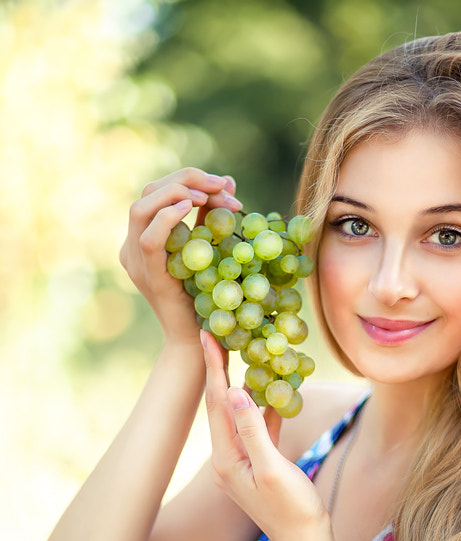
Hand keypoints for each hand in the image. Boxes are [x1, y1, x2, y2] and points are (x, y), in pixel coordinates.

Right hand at [119, 167, 242, 342]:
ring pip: (141, 209)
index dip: (189, 179)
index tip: (224, 184)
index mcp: (143, 237)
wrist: (199, 340)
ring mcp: (136, 262)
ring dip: (176, 193)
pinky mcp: (149, 277)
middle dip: (186, 181)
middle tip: (220, 185)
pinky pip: (149, 240)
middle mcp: (132, 246)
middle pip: (147, 193)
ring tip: (207, 195)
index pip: (157, 191)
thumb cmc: (205, 298)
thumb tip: (228, 182)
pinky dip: (168, 219)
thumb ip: (213, 217)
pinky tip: (190, 210)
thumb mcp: (210, 249)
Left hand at [200, 330, 328, 540]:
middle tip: (217, 333)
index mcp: (226, 459)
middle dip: (219, 371)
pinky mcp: (261, 467)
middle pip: (222, 406)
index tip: (207, 335)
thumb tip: (237, 392)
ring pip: (240, 415)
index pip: (217, 404)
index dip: (213, 368)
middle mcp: (228, 459)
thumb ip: (254, 430)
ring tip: (241, 353)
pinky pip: (258, 430)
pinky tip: (271, 390)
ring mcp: (244, 463)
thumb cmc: (293, 511)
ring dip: (242, 385)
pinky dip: (264, 408)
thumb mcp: (272, 469)